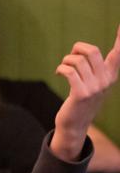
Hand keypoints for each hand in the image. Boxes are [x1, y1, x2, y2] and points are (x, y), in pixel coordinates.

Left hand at [51, 25, 119, 160]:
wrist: (75, 124)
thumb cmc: (82, 100)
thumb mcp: (94, 83)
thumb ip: (96, 67)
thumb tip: (87, 50)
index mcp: (111, 75)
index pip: (118, 54)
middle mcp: (106, 80)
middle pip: (92, 51)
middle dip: (78, 48)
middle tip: (70, 55)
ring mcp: (94, 88)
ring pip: (77, 61)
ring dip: (66, 60)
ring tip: (63, 67)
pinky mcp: (81, 94)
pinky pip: (69, 71)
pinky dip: (61, 68)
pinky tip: (58, 72)